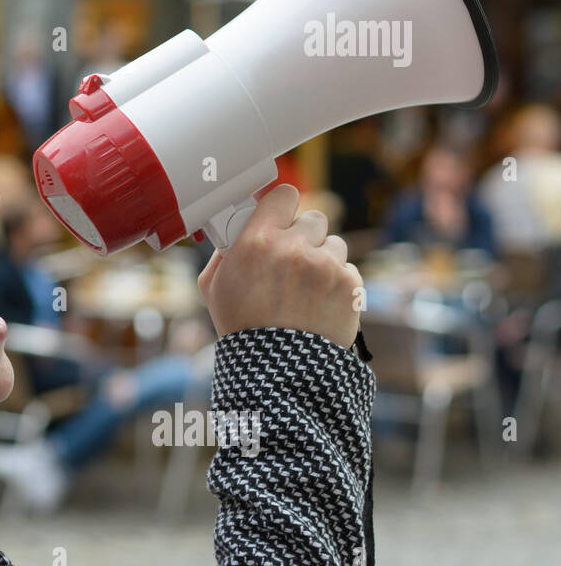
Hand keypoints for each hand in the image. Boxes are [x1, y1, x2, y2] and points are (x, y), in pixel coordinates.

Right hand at [197, 184, 362, 348]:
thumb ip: (226, 249)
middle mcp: (293, 247)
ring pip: (334, 243)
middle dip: (305, 235)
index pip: (284, 194)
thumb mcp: (215, 285)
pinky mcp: (350, 285)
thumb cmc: (242, 327)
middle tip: (293, 257)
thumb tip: (238, 227)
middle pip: (314, 217)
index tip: (279, 217)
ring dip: (323, 258)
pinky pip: (348, 269)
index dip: (282, 206)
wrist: (277, 370)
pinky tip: (320, 302)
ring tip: (307, 286)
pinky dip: (337, 282)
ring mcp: (325, 265)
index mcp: (256, 241)